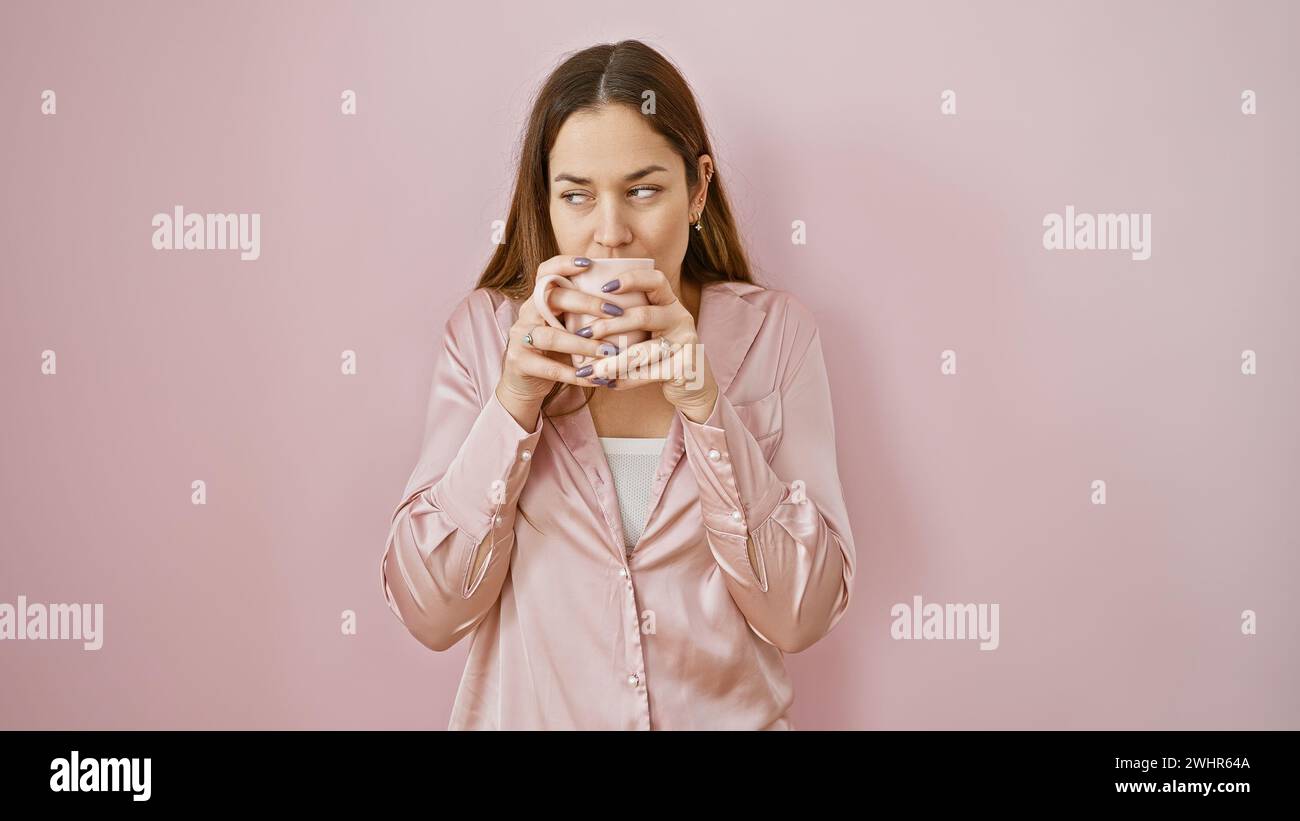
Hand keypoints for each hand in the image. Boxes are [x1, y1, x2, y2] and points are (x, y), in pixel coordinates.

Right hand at [497, 255, 624, 406]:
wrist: (525, 384)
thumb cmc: (554, 352)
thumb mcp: (566, 328)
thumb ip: (583, 315)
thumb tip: (626, 303)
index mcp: (539, 300)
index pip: (545, 272)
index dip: (564, 264)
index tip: (589, 263)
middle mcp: (527, 314)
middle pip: (553, 299)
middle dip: (587, 303)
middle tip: (616, 312)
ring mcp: (520, 338)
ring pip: (551, 336)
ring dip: (584, 344)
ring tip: (609, 352)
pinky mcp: (520, 363)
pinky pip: (549, 368)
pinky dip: (575, 374)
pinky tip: (595, 377)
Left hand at [578, 268, 719, 420]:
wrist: (694, 385)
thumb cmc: (660, 353)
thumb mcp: (650, 330)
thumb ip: (628, 318)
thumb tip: (581, 314)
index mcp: (670, 303)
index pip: (655, 280)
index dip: (631, 279)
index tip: (603, 287)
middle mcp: (681, 318)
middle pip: (643, 316)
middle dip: (609, 326)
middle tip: (583, 334)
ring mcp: (685, 343)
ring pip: (643, 351)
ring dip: (612, 361)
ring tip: (589, 370)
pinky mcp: (685, 368)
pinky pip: (648, 374)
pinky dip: (625, 381)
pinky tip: (607, 384)